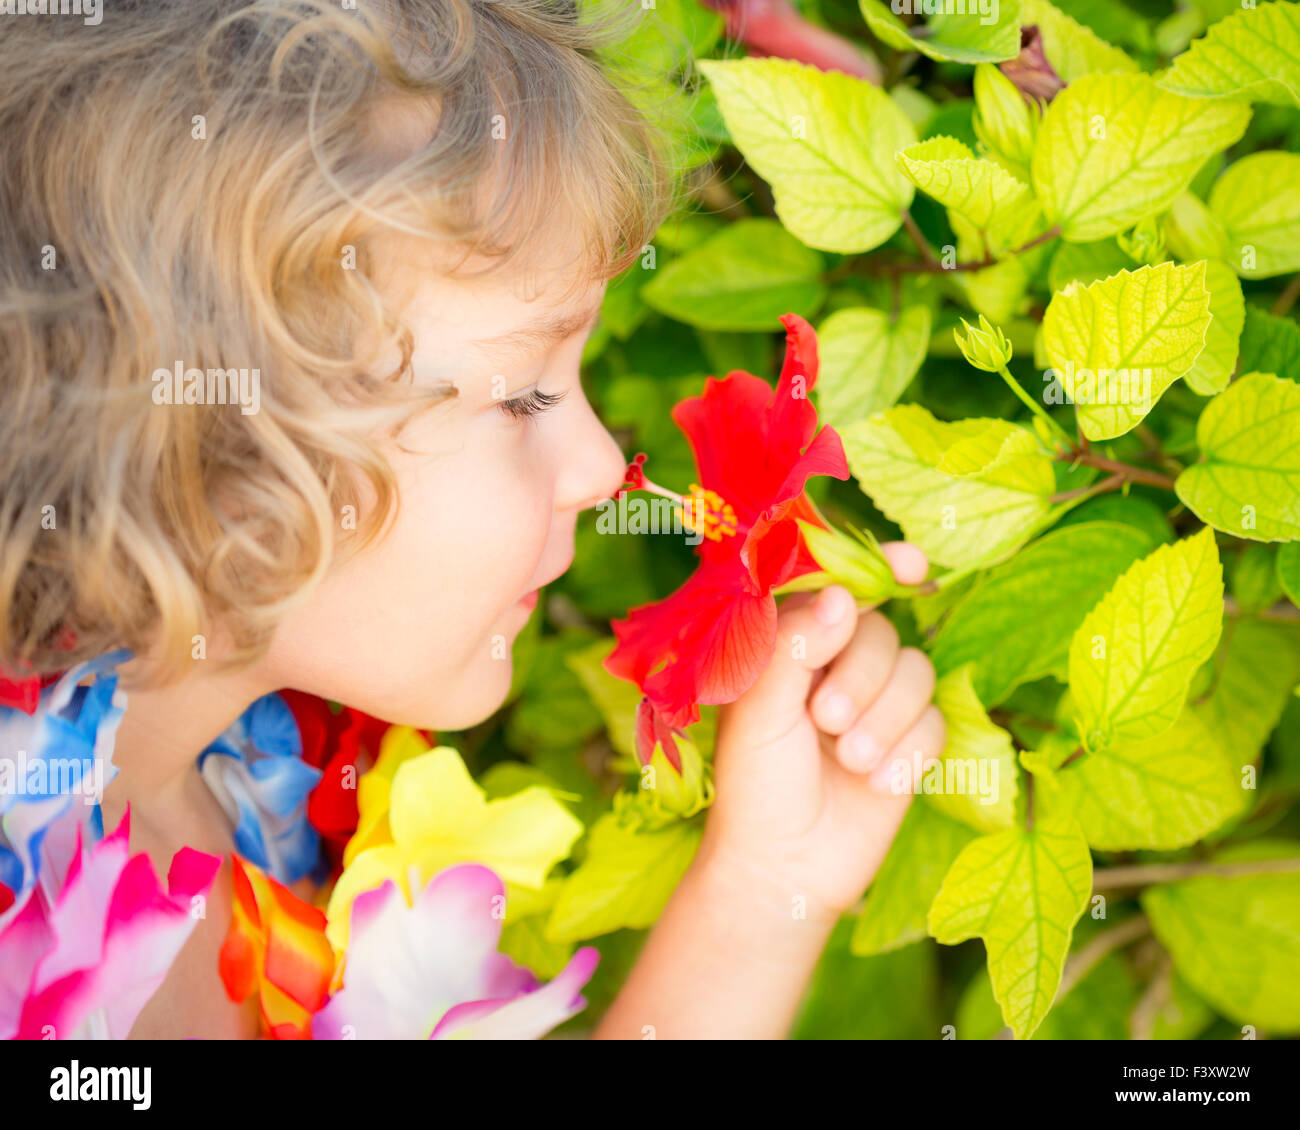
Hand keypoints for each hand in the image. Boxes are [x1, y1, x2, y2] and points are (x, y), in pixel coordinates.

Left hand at [697, 543, 943, 922]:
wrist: (784, 868)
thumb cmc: (755, 784)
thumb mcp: (760, 709)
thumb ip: (795, 646)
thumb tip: (843, 597)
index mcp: (794, 645)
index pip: (839, 588)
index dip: (876, 569)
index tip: (910, 566)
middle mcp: (837, 665)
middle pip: (883, 632)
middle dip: (861, 677)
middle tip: (826, 721)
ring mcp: (878, 703)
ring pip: (918, 673)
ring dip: (886, 719)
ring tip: (848, 761)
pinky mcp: (910, 744)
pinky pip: (937, 723)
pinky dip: (908, 753)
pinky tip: (876, 784)